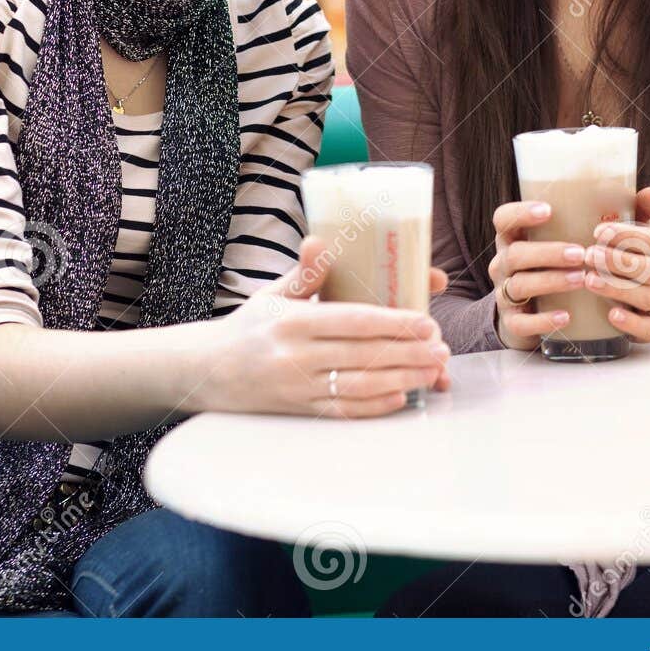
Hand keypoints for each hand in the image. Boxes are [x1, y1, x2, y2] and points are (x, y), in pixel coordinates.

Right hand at [194, 236, 451, 417]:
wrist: (208, 372)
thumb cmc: (248, 328)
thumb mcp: (271, 295)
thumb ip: (305, 273)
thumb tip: (321, 240)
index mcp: (292, 322)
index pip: (352, 321)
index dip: (393, 323)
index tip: (425, 321)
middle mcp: (295, 356)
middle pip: (364, 355)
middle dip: (408, 352)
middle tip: (442, 347)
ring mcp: (298, 387)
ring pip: (360, 385)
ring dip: (403, 378)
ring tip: (433, 369)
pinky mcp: (301, 410)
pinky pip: (345, 410)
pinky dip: (377, 405)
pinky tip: (403, 395)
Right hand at [487, 199, 587, 350]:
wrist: (534, 314)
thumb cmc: (563, 266)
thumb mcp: (575, 240)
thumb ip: (610, 218)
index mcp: (515, 238)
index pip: (504, 219)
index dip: (520, 213)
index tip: (549, 210)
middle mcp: (505, 263)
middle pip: (514, 254)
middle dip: (547, 252)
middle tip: (580, 254)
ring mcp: (506, 293)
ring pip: (519, 286)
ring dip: (550, 281)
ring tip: (581, 280)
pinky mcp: (513, 321)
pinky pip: (520, 322)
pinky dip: (543, 320)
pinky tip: (566, 316)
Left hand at [580, 186, 649, 342]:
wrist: (627, 284)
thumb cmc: (628, 246)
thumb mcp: (635, 223)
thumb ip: (642, 206)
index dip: (632, 237)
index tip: (599, 231)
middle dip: (619, 262)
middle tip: (588, 254)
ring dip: (619, 288)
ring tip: (589, 279)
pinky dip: (631, 322)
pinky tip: (611, 313)